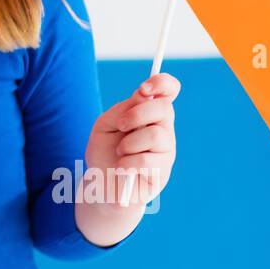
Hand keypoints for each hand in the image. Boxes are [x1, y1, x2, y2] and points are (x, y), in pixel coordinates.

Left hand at [85, 72, 179, 206]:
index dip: (162, 83)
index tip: (143, 89)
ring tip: (120, 153)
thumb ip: (123, 110)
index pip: (169, 89)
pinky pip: (147, 160)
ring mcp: (166, 150)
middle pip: (164, 108)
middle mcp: (163, 128)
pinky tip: (122, 169)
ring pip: (155, 135)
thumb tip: (143, 97)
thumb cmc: (104, 152)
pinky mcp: (163, 171)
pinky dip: (127, 163)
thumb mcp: (105, 125)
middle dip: (137, 114)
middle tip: (120, 126)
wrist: (100, 185)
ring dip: (129, 143)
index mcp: (150, 112)